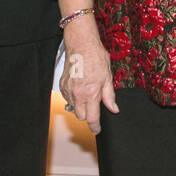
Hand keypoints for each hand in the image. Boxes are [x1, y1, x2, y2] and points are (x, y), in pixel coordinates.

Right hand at [60, 16, 117, 134]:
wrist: (81, 45)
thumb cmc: (96, 58)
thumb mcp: (108, 77)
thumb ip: (109, 96)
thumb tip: (113, 109)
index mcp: (90, 93)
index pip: (91, 119)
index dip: (95, 127)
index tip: (97, 130)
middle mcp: (77, 94)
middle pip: (81, 116)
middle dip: (88, 116)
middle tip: (95, 108)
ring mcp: (68, 90)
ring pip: (73, 108)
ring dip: (80, 106)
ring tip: (88, 94)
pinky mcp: (62, 85)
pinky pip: (68, 98)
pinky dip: (74, 98)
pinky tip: (80, 88)